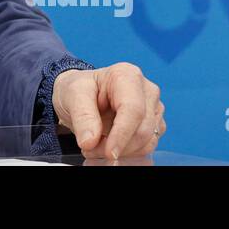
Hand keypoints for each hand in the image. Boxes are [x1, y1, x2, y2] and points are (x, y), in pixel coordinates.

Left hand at [51, 62, 165, 160]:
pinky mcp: (154, 124)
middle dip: (117, 146)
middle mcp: (146, 90)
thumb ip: (82, 117)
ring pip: (147, 141)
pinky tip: (109, 146)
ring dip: (122, 152)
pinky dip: (127, 153)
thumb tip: (90, 141)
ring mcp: (153, 108)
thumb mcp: (73, 95)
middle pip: (143, 129)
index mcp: (127, 75)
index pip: (133, 109)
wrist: (82, 95)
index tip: (109, 153)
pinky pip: (147, 147)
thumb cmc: (80, 89)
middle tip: (90, 150)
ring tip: (96, 147)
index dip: (122, 134)